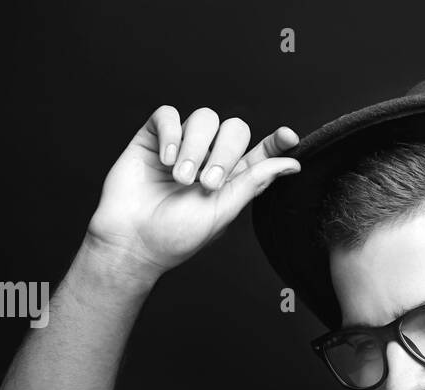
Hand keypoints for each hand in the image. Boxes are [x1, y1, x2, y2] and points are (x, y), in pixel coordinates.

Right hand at [86, 106, 300, 277]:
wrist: (132, 240)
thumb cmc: (176, 235)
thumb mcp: (223, 211)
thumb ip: (253, 182)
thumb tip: (291, 165)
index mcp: (232, 178)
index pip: (261, 151)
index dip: (277, 142)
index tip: (289, 137)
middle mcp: (210, 157)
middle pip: (235, 128)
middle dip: (225, 152)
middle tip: (207, 183)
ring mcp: (182, 145)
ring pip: (204, 118)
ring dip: (195, 148)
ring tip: (181, 178)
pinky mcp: (153, 138)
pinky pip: (168, 114)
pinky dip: (170, 134)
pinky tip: (164, 161)